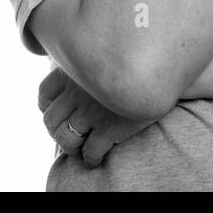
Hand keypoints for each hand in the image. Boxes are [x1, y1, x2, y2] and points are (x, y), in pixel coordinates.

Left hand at [38, 65, 159, 169]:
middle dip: (58, 132)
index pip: (45, 93)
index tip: (60, 113)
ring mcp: (92, 111)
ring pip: (66, 139)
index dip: (48, 108)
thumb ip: (89, 62)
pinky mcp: (110, 128)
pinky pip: (90, 151)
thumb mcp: (108, 52)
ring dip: (71, 148)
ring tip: (80, 151)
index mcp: (74, 70)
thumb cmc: (140, 60)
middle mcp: (78, 91)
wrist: (167, 67)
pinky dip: (90, 159)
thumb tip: (76, 70)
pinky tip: (96, 160)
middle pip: (52, 120)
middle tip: (71, 137)